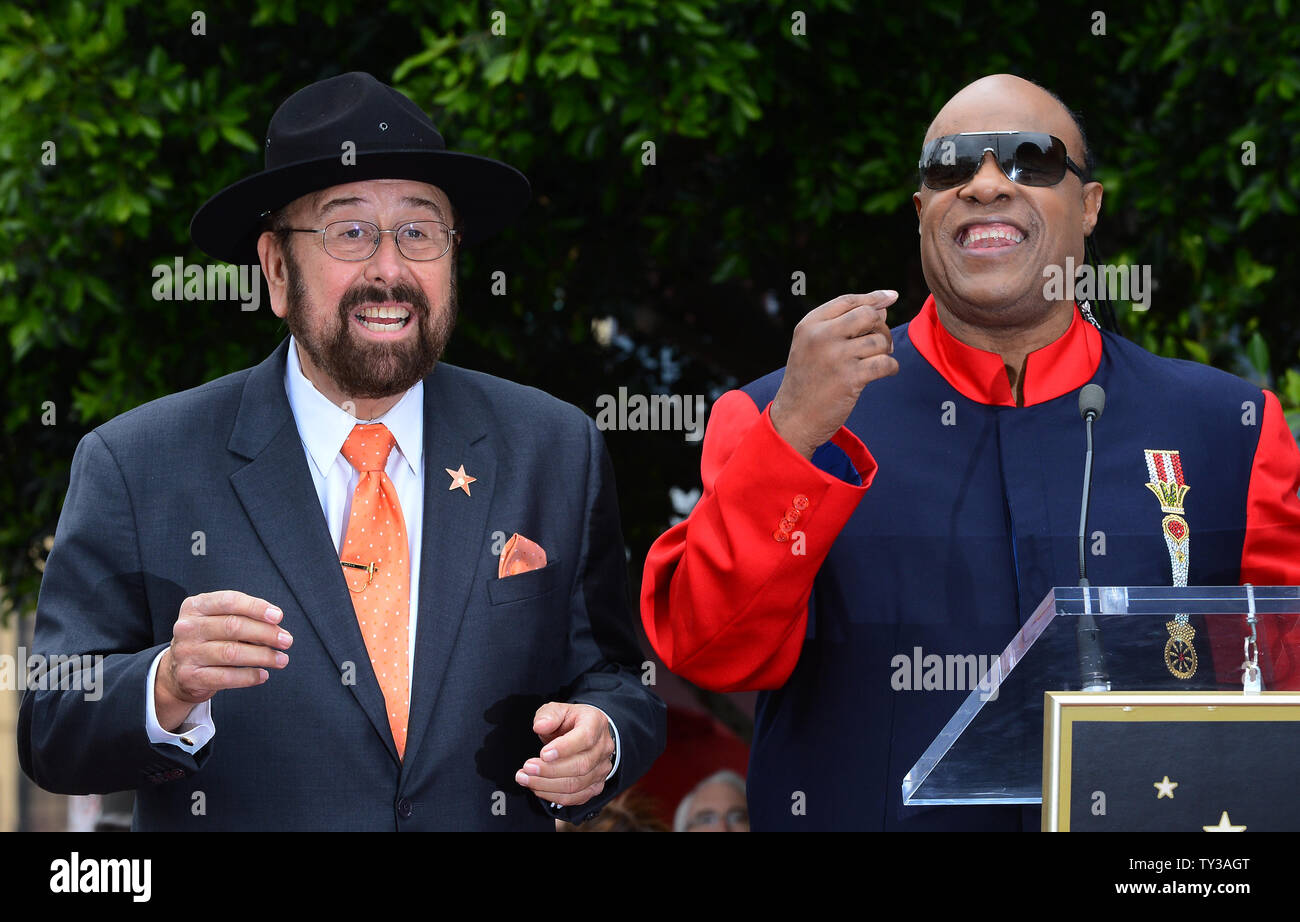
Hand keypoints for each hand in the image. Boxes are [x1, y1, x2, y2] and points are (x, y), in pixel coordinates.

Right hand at [154, 590, 292, 731]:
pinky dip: (248, 676)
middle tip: (286, 641)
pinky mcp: (189, 676)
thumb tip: (276, 627)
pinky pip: (225, 677)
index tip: (278, 616)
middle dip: (265, 633)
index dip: (256, 607)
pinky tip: (263, 675)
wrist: (178, 670)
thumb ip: (244, 618)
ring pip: (231, 652)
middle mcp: (187, 627)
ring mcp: (186, 652)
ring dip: (262, 656)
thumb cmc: (209, 639)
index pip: (229, 601)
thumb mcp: (219, 620)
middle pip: (233, 626)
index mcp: (196, 606)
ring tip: (281, 659)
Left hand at [515, 702, 614, 806]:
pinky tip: (537, 788)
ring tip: (526, 778)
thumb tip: (540, 726)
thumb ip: (548, 715)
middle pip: (580, 766)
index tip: (543, 754)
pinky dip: (553, 796)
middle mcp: (603, 747)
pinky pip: (575, 797)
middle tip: (527, 768)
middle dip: (549, 770)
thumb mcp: (558, 710)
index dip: (564, 748)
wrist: (585, 733)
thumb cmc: (570, 721)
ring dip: (547, 785)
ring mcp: (602, 768)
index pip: (585, 738)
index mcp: (596, 723)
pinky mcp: (596, 785)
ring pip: (576, 785)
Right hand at [769, 290, 898, 458]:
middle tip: (881, 343)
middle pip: (868, 315)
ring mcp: (835, 356)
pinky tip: (886, 371)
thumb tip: (882, 309)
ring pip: (879, 340)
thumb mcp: (811, 348)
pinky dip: (891, 367)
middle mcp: (821, 336)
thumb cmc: (807, 382)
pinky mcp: (850, 378)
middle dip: (881, 327)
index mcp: (809, 325)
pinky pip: (885, 363)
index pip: (848, 301)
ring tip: (878, 361)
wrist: (793, 419)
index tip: (891, 297)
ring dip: (886, 350)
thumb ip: (842, 326)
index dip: (873, 297)